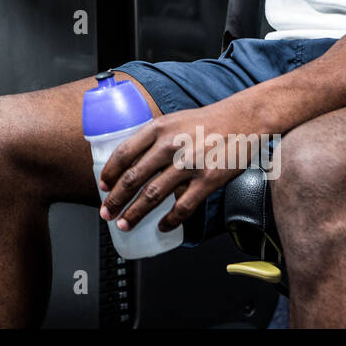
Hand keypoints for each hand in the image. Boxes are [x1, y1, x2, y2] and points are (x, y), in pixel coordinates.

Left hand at [98, 101, 260, 233]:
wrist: (243, 119)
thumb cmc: (206, 122)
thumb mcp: (173, 121)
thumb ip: (152, 139)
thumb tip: (131, 162)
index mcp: (158, 129)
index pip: (124, 153)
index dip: (109, 174)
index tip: (103, 187)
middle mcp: (170, 146)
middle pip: (133, 178)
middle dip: (115, 199)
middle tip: (106, 213)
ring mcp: (188, 164)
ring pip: (153, 195)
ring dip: (135, 213)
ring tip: (125, 224)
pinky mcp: (207, 180)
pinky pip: (183, 207)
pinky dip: (169, 220)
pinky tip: (162, 226)